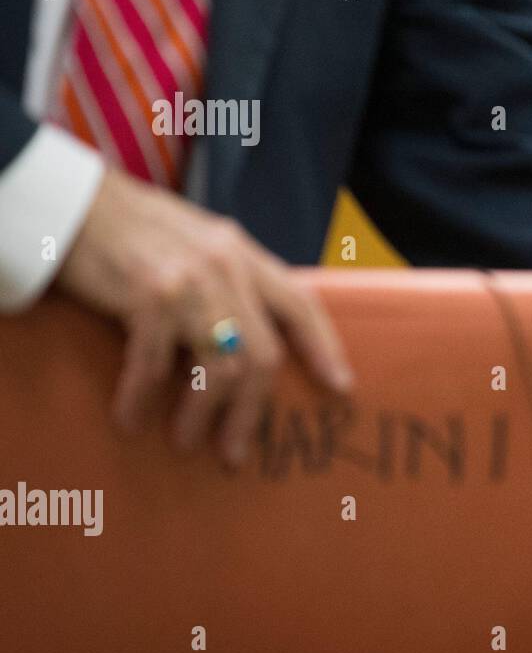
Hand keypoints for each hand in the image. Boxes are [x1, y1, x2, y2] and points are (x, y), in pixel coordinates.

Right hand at [55, 168, 352, 465]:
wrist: (71, 202)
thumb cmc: (131, 231)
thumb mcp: (196, 245)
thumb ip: (227, 282)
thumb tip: (243, 343)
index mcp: (243, 254)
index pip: (301, 305)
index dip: (325, 348)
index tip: (340, 387)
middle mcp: (227, 266)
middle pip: (262, 355)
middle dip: (252, 411)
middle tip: (236, 451)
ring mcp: (192, 280)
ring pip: (221, 367)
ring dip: (204, 415)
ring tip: (188, 442)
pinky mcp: (150, 294)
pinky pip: (154, 365)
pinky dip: (143, 399)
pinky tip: (131, 419)